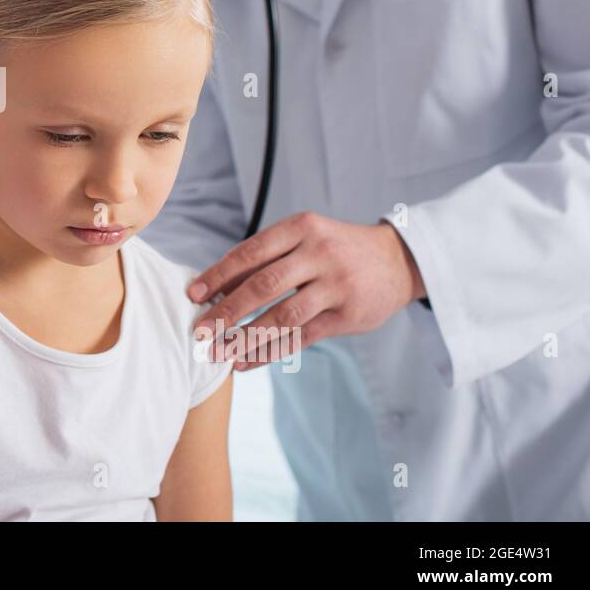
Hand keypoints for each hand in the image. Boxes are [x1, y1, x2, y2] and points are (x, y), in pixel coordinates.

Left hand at [187, 212, 426, 370]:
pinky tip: (246, 362)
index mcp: (301, 228)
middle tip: (201, 331)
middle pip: (263, 285)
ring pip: (283, 317)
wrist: (396, 260)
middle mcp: (319, 254)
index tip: (193, 294)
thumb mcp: (303, 238)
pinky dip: (270, 352)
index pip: (250, 252)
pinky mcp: (348, 315)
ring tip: (219, 353)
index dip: (218, 275)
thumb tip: (213, 288)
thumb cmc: (334, 248)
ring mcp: (336, 285)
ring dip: (246, 338)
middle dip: (226, 311)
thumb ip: (265, 258)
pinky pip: (301, 338)